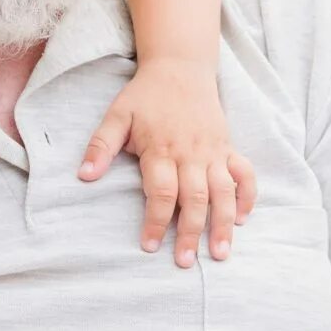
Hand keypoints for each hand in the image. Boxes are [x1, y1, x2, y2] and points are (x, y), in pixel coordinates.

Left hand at [78, 58, 256, 268]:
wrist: (180, 67)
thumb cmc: (146, 95)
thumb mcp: (117, 115)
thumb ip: (101, 146)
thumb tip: (83, 176)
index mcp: (161, 149)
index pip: (161, 193)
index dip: (156, 221)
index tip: (150, 246)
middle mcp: (191, 154)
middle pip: (194, 199)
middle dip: (191, 233)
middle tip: (186, 262)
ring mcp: (213, 151)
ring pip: (223, 192)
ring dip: (223, 224)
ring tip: (220, 253)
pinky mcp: (227, 147)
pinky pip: (243, 174)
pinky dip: (246, 196)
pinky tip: (242, 219)